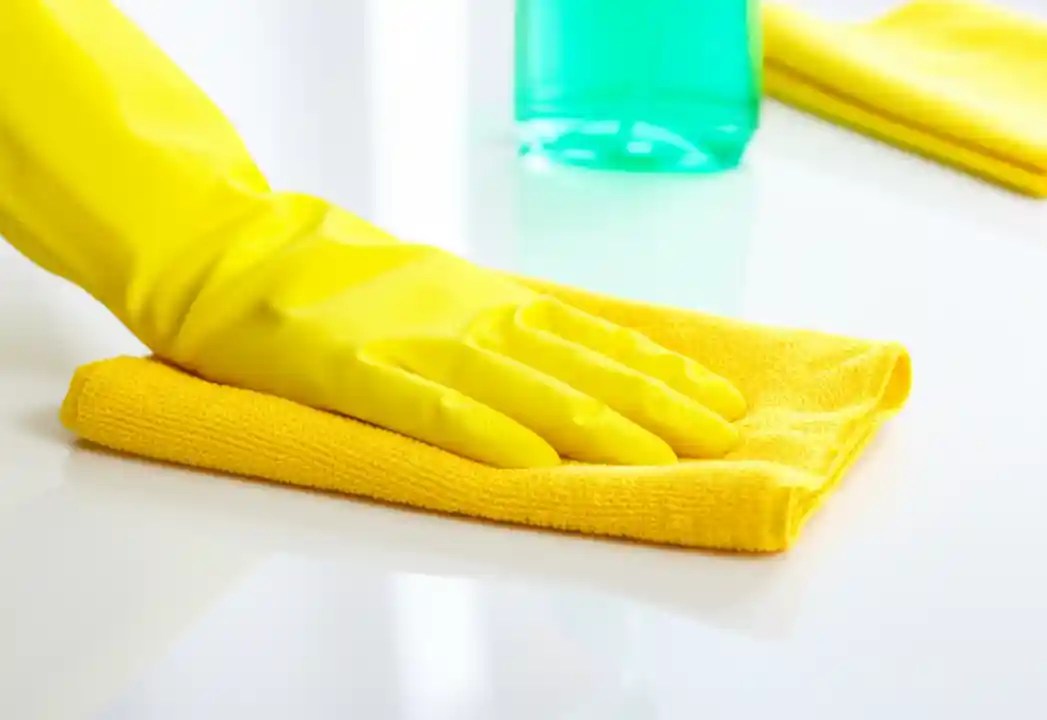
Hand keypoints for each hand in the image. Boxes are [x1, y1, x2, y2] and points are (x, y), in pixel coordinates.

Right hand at [163, 193, 746, 467]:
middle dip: (656, 407)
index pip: (601, 343)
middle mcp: (475, 320)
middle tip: (717, 441)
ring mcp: (418, 344)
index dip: (664, 375)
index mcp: (496, 303)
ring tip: (658, 460)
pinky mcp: (357, 371)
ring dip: (598, 426)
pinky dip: (484, 432)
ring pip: (526, 388)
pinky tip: (532, 462)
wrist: (243, 252)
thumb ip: (509, 326)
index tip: (719, 401)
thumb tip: (587, 363)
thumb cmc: (352, 282)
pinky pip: (430, 407)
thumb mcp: (449, 290)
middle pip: (582, 369)